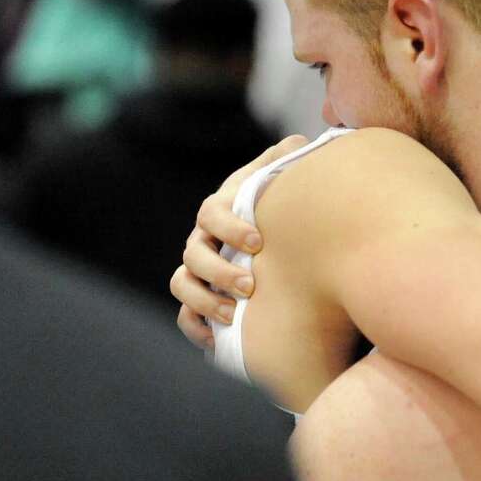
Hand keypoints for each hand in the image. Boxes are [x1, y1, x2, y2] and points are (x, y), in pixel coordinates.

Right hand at [173, 135, 307, 348]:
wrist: (284, 245)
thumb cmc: (282, 210)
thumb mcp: (284, 183)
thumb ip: (287, 161)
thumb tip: (297, 142)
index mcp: (221, 210)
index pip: (211, 213)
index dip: (229, 227)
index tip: (257, 242)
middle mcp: (203, 240)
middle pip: (193, 254)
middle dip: (218, 271)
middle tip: (249, 286)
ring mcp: (198, 272)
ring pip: (182, 284)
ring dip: (204, 300)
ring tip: (234, 314)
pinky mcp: (201, 302)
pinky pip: (185, 317)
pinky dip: (197, 328)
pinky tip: (219, 339)